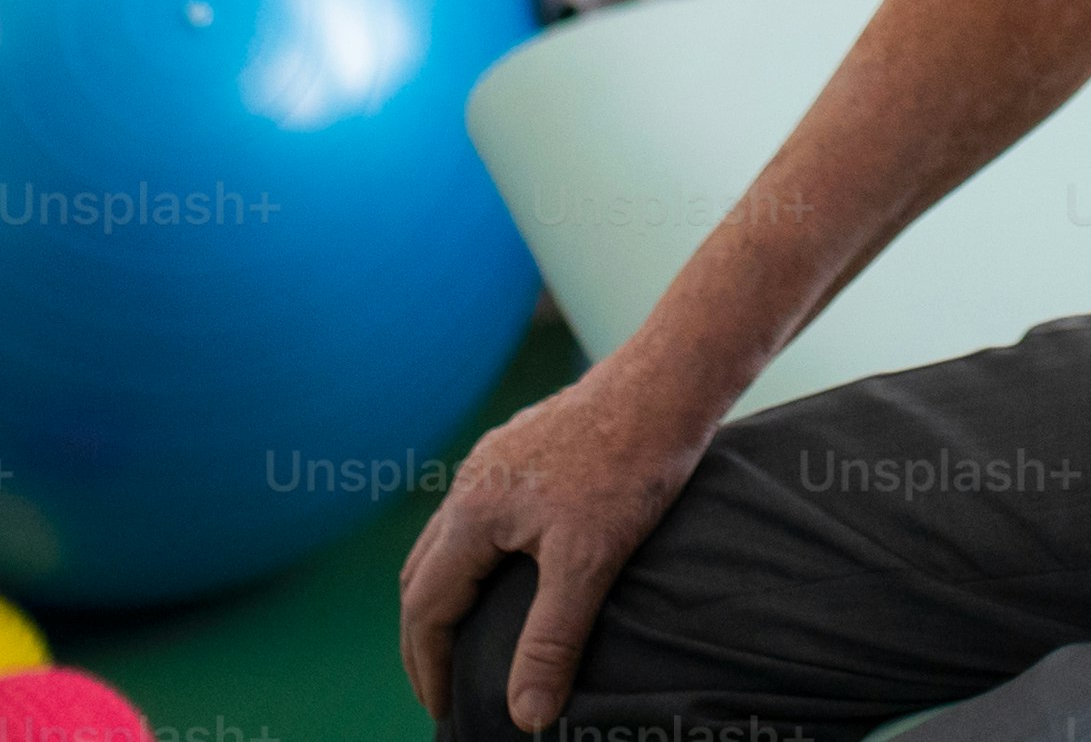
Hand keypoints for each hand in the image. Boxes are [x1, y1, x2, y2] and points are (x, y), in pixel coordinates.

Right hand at [397, 353, 718, 730]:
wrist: (668, 381)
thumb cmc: (630, 463)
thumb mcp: (591, 561)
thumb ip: (552, 639)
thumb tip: (525, 714)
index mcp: (471, 512)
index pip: (425, 606)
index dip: (428, 665)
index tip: (441, 708)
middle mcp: (470, 482)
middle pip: (422, 573)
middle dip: (425, 635)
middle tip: (440, 685)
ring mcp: (494, 459)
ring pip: (448, 540)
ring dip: (446, 594)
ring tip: (466, 638)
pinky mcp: (523, 448)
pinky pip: (477, 514)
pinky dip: (473, 558)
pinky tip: (507, 571)